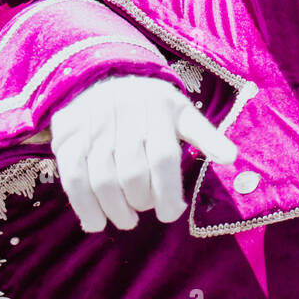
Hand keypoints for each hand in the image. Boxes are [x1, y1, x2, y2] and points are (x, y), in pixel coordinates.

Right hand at [49, 76, 236, 232]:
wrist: (102, 75)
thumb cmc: (151, 104)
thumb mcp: (182, 112)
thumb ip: (206, 136)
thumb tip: (232, 158)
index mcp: (158, 111)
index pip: (163, 159)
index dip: (167, 192)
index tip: (171, 213)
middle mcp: (123, 117)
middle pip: (131, 174)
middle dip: (141, 202)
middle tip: (146, 210)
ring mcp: (92, 128)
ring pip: (101, 180)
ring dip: (115, 210)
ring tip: (127, 220)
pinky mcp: (67, 137)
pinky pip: (72, 178)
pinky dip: (83, 206)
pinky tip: (95, 223)